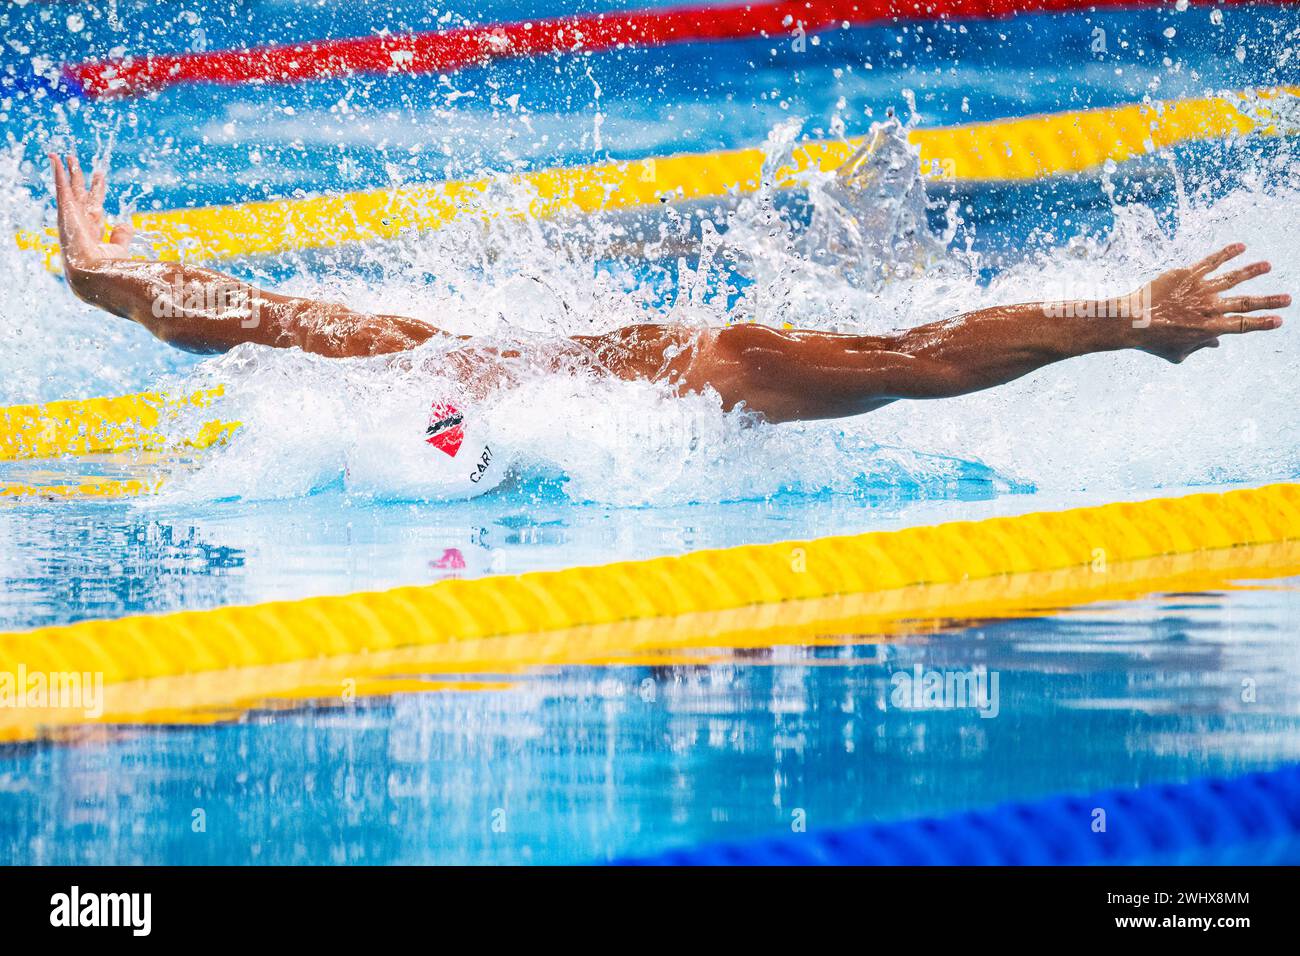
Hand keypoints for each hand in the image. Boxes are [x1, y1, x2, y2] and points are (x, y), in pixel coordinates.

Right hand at [48, 150, 133, 271]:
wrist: (94, 273)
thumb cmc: (107, 266)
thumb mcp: (118, 248)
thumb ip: (122, 236)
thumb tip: (125, 224)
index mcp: (92, 230)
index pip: (94, 204)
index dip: (97, 189)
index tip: (100, 175)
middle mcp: (80, 222)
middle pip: (80, 194)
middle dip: (80, 177)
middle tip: (77, 160)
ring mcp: (71, 216)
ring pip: (69, 188)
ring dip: (67, 171)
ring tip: (66, 155)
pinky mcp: (65, 210)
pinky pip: (60, 187)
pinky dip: (58, 172)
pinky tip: (55, 158)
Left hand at [1130, 244, 1288, 362]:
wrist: (1131, 321)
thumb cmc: (1152, 341)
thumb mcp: (1177, 353)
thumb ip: (1198, 348)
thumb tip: (1216, 344)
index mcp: (1209, 329)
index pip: (1242, 325)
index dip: (1261, 323)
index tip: (1279, 320)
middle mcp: (1208, 308)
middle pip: (1245, 303)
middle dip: (1268, 301)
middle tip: (1287, 298)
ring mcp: (1198, 289)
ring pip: (1232, 278)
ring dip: (1252, 271)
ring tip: (1267, 266)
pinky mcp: (1186, 275)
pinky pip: (1210, 261)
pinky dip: (1226, 253)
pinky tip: (1241, 246)